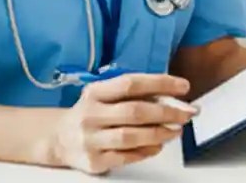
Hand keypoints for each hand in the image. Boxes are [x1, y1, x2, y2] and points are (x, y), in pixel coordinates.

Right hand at [50, 74, 196, 174]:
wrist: (58, 139)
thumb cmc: (90, 113)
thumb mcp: (103, 96)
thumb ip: (132, 95)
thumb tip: (171, 98)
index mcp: (95, 92)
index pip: (131, 83)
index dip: (160, 83)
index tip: (183, 86)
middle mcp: (90, 114)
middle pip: (135, 111)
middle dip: (167, 112)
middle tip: (187, 113)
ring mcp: (91, 139)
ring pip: (131, 136)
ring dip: (160, 133)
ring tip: (176, 130)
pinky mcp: (94, 161)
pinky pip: (126, 157)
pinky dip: (146, 151)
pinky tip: (158, 146)